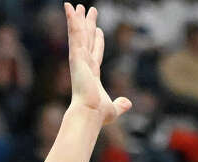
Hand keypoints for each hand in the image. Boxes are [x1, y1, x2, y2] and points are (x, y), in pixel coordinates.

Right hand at [64, 4, 130, 124]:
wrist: (89, 113)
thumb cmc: (98, 114)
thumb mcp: (113, 109)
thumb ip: (120, 105)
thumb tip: (128, 104)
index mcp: (92, 74)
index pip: (96, 53)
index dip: (98, 41)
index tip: (99, 30)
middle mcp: (84, 64)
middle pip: (86, 39)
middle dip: (87, 25)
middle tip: (88, 10)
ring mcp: (79, 59)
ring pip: (78, 34)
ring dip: (77, 19)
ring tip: (76, 5)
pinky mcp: (76, 56)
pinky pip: (74, 34)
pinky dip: (72, 21)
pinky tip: (70, 8)